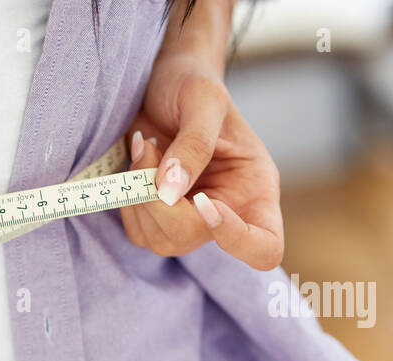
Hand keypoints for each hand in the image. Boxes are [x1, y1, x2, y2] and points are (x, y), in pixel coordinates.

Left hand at [120, 50, 284, 269]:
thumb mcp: (203, 101)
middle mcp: (226, 212)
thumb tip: (170, 192)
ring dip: (139, 195)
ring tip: (145, 148)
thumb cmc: (193, 84)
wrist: (164, 81)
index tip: (206, 201)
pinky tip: (137, 165)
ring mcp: (189, 219)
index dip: (235, 239)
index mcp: (255, 189)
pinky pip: (137, 230)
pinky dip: (128, 200)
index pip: (264, 248)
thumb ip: (194, 144)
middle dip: (161, 202)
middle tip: (150, 151)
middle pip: (192, 238)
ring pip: (159, 239)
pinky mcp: (156, 219)